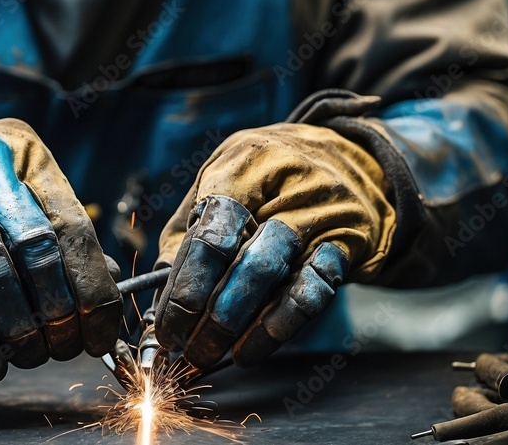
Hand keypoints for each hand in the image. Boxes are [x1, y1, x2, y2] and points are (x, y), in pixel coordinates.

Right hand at [0, 109, 121, 382]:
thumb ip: (55, 226)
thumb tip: (108, 288)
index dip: (92, 288)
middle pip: (32, 248)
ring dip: (15, 326)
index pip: (70, 227)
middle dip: (56, 311)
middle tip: (64, 348)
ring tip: (28, 356)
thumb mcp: (15, 181)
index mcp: (22, 154)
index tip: (100, 332)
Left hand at [154, 123, 395, 367]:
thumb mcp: (222, 181)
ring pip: (274, 276)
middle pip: (239, 260)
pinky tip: (253, 347)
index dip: (183, 288)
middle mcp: (282, 189)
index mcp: (240, 169)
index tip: (164, 325)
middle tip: (184, 348)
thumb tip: (158, 293)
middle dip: (205, 314)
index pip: (207, 236)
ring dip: (239, 325)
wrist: (348, 153)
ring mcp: (320, 214)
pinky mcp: (348, 240)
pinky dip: (279, 325)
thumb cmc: (267, 174)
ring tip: (212, 353)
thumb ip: (189, 230)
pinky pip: (313, 290)